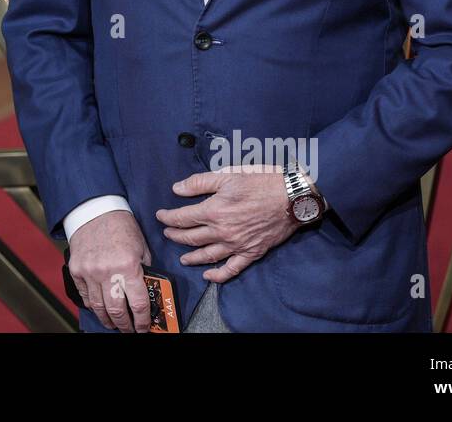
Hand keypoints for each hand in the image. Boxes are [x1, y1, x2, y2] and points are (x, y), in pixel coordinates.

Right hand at [67, 209, 153, 331]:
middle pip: (117, 311)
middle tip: (129, 329)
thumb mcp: (141, 247)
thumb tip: (147, 291)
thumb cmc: (120, 225)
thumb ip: (144, 271)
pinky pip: (84, 296)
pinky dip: (92, 305)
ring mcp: (89, 272)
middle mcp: (108, 272)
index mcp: (128, 266)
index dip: (143, 321)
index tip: (144, 327)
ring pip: (99, 308)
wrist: (95, 209)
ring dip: (108, 320)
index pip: (138, 304)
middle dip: (125, 325)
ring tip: (114, 324)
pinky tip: (99, 308)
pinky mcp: (77, 270)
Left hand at [155, 165, 298, 283]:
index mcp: (214, 210)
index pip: (183, 218)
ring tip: (182, 258)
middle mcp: (222, 231)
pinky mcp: (251, 253)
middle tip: (168, 234)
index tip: (160, 216)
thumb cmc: (261, 182)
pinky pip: (232, 269)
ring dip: (191, 257)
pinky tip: (209, 276)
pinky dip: (219, 275)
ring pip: (207, 255)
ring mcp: (236, 245)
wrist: (292, 198)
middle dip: (176, 236)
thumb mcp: (228, 176)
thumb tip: (177, 189)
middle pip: (191, 238)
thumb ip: (200, 183)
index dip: (168, 217)